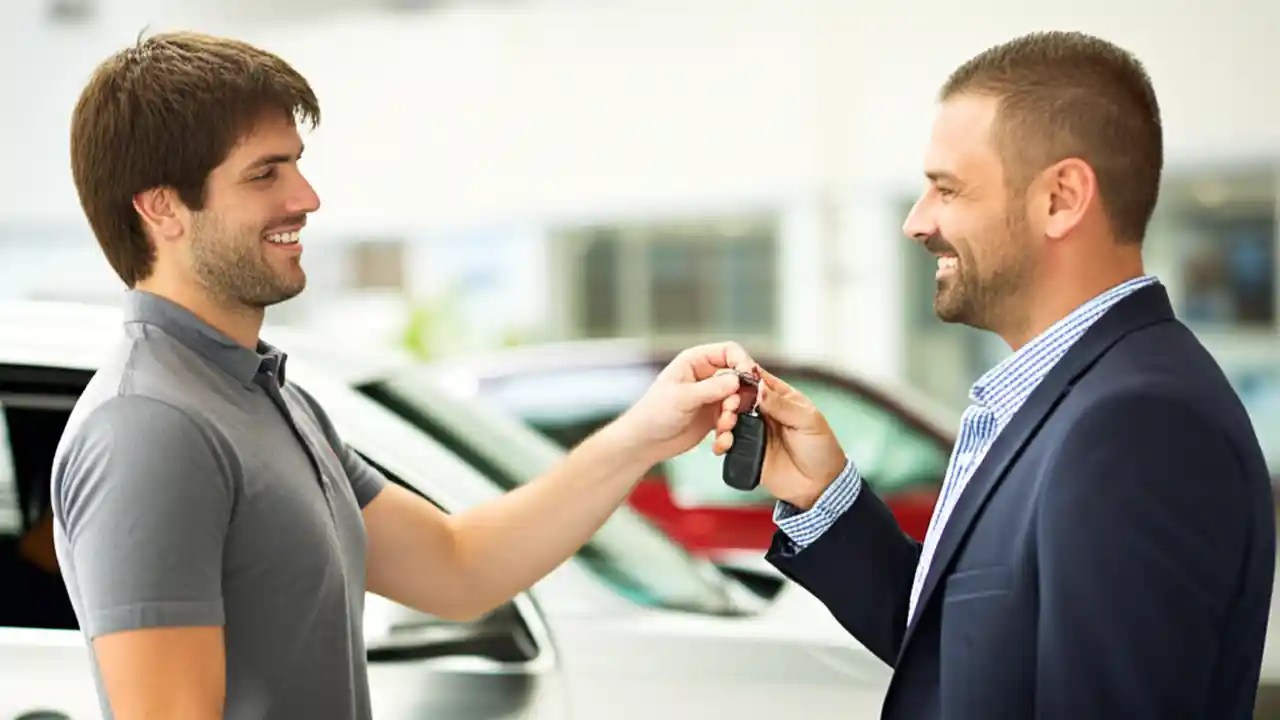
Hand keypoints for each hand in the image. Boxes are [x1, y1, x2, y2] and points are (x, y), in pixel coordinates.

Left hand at [613, 342, 759, 464]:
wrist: (645, 443)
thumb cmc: (653, 414)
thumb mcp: (683, 397)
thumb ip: (712, 388)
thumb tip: (737, 380)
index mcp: (695, 361)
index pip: (729, 351)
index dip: (743, 362)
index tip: (748, 379)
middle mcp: (706, 377)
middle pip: (739, 378)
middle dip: (738, 397)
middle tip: (729, 411)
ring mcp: (711, 398)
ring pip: (738, 402)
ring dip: (733, 417)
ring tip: (721, 428)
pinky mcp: (714, 418)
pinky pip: (732, 422)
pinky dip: (729, 433)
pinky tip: (719, 442)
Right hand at [712, 369, 845, 509]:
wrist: (819, 486)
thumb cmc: (822, 450)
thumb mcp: (808, 421)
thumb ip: (782, 404)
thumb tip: (759, 387)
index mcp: (781, 398)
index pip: (758, 379)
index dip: (744, 375)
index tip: (732, 378)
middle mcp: (764, 411)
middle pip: (738, 397)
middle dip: (730, 399)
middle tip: (731, 407)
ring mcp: (753, 431)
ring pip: (729, 418)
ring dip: (723, 419)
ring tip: (728, 425)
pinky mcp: (745, 451)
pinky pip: (727, 442)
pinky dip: (721, 441)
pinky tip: (724, 443)